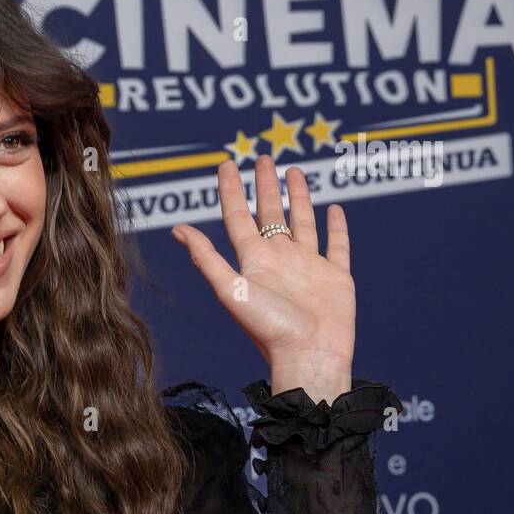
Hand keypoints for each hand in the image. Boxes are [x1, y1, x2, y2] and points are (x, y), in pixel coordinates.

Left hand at [171, 155, 354, 404]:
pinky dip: (337, 227)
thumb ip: (206, 258)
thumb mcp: (231, 288)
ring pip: (302, 221)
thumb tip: (177, 228)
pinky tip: (334, 209)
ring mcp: (308, 267)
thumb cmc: (269, 328)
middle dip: (265, 185)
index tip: (226, 163)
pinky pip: (337, 245)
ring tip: (294, 171)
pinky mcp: (336, 276)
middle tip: (262, 157)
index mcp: (253, 260)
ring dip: (298, 197)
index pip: (238, 216)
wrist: (310, 356)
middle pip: (269, 213)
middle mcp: (279, 259)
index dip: (230, 190)